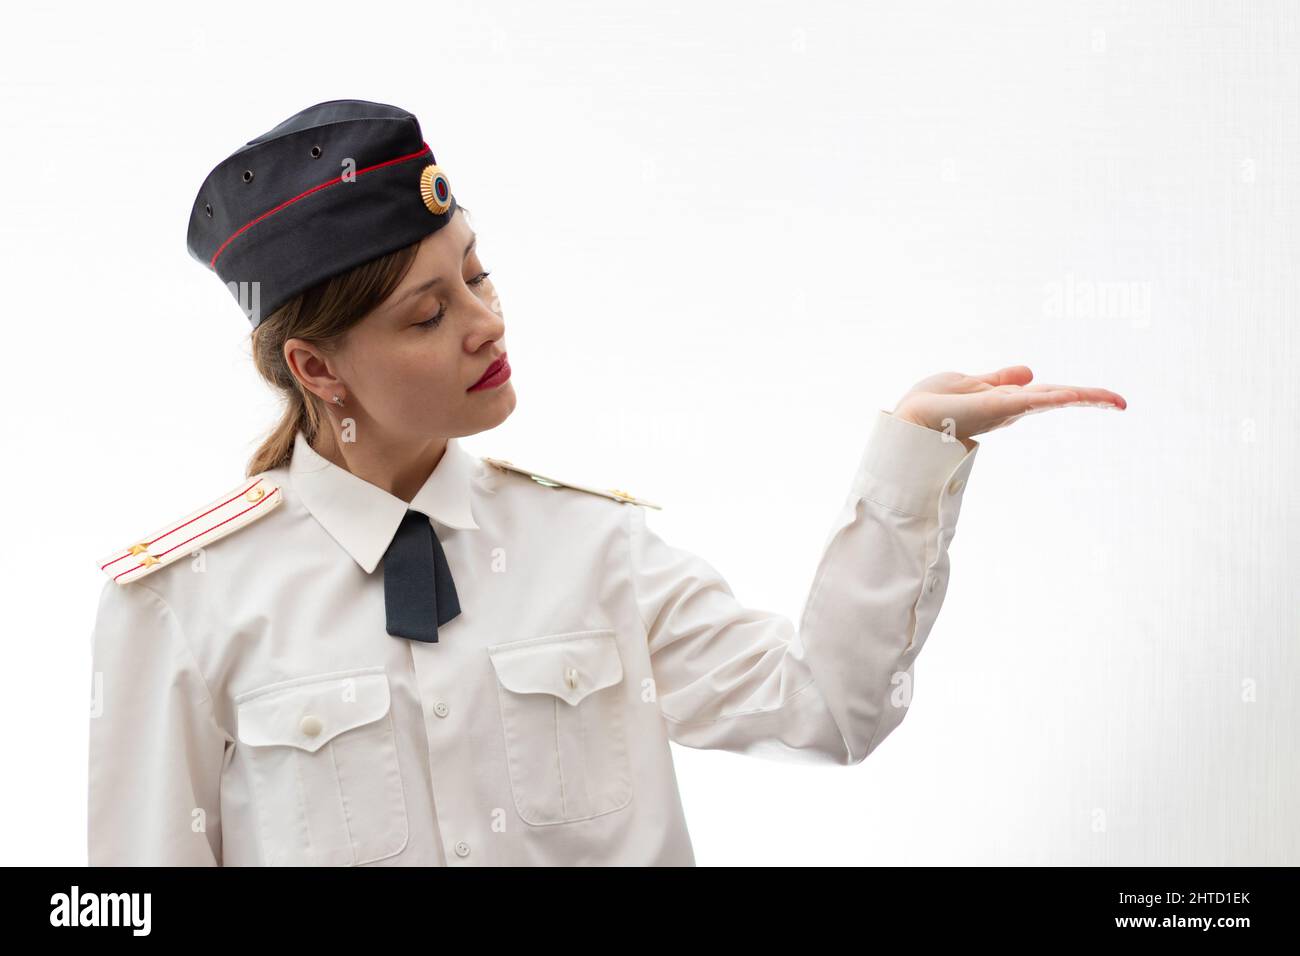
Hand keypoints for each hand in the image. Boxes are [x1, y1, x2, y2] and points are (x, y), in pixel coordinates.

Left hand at [891, 365, 1126, 448]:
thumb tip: (1030, 372)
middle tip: (1122, 402)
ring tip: (1114, 400)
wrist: (907, 421)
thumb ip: (998, 379)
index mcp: (1005, 399)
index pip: (1047, 393)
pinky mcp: (995, 409)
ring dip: (1082, 398)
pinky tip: (1072, 395)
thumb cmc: (929, 405)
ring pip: (1050, 399)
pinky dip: (1051, 397)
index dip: (1076, 394)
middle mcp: (1010, 406)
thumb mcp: (969, 383)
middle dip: (1089, 399)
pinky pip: (1029, 400)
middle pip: (1057, 398)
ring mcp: (1005, 409)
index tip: (1107, 399)